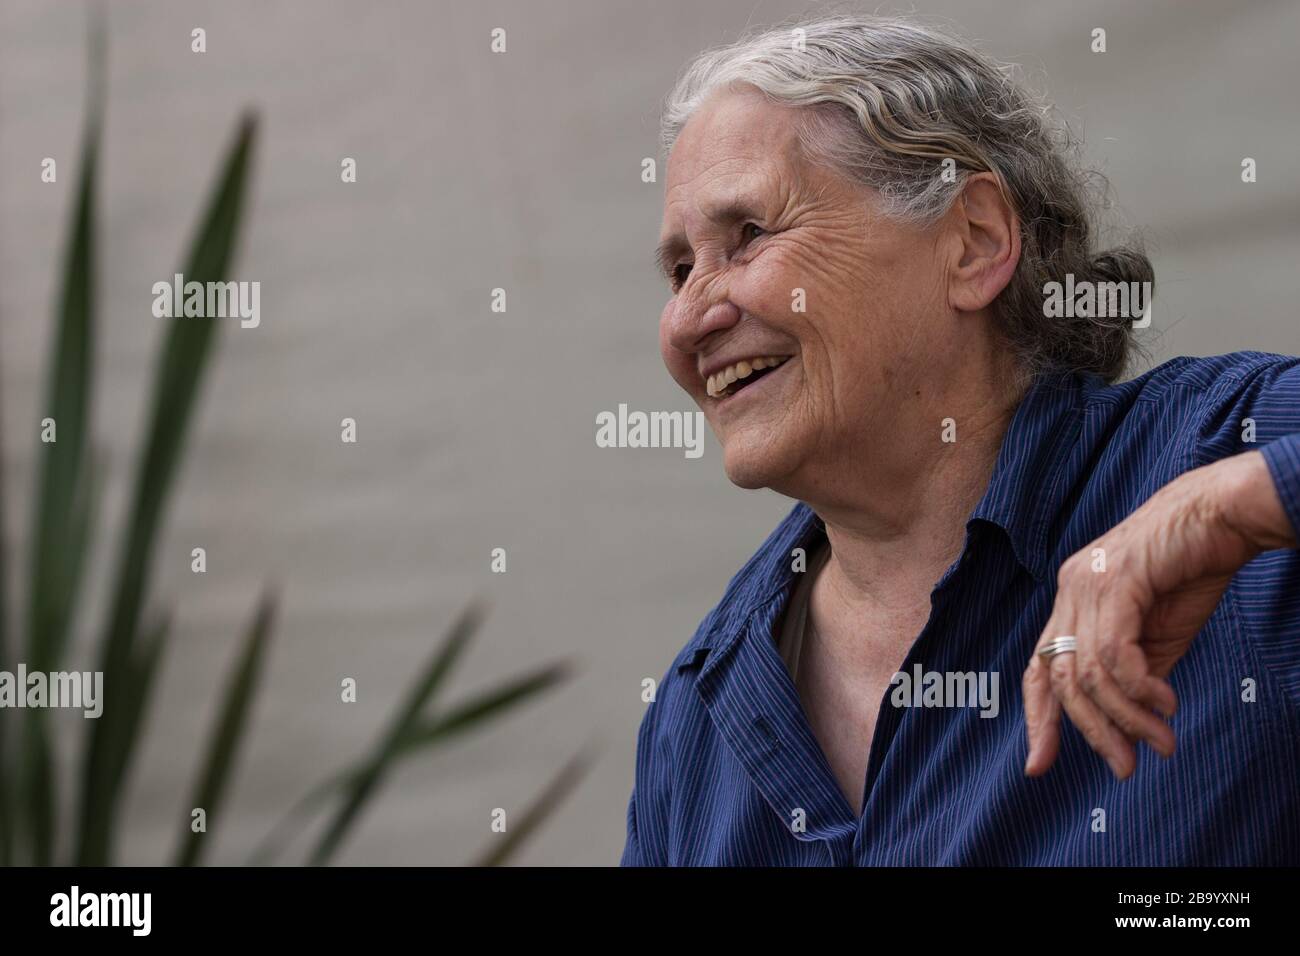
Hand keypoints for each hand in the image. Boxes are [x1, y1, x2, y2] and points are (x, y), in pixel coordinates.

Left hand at [1022, 450, 1295, 778]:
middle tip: (1125, 768)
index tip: (1039, 766)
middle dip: (1089, 731)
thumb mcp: (1158, 637)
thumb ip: (1133, 674)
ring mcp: (1087, 583)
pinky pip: (1114, 651)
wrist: (1223, 516)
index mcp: (1071, 603)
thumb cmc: (1192, 570)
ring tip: (1161, 742)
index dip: (1037, 718)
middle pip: (1058, 678)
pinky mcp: (1116, 579)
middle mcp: (1068, 591)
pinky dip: (1139, 687)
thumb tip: (1123, 724)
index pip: (1038, 668)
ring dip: (1126, 719)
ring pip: (1088, 672)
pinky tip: (1166, 704)